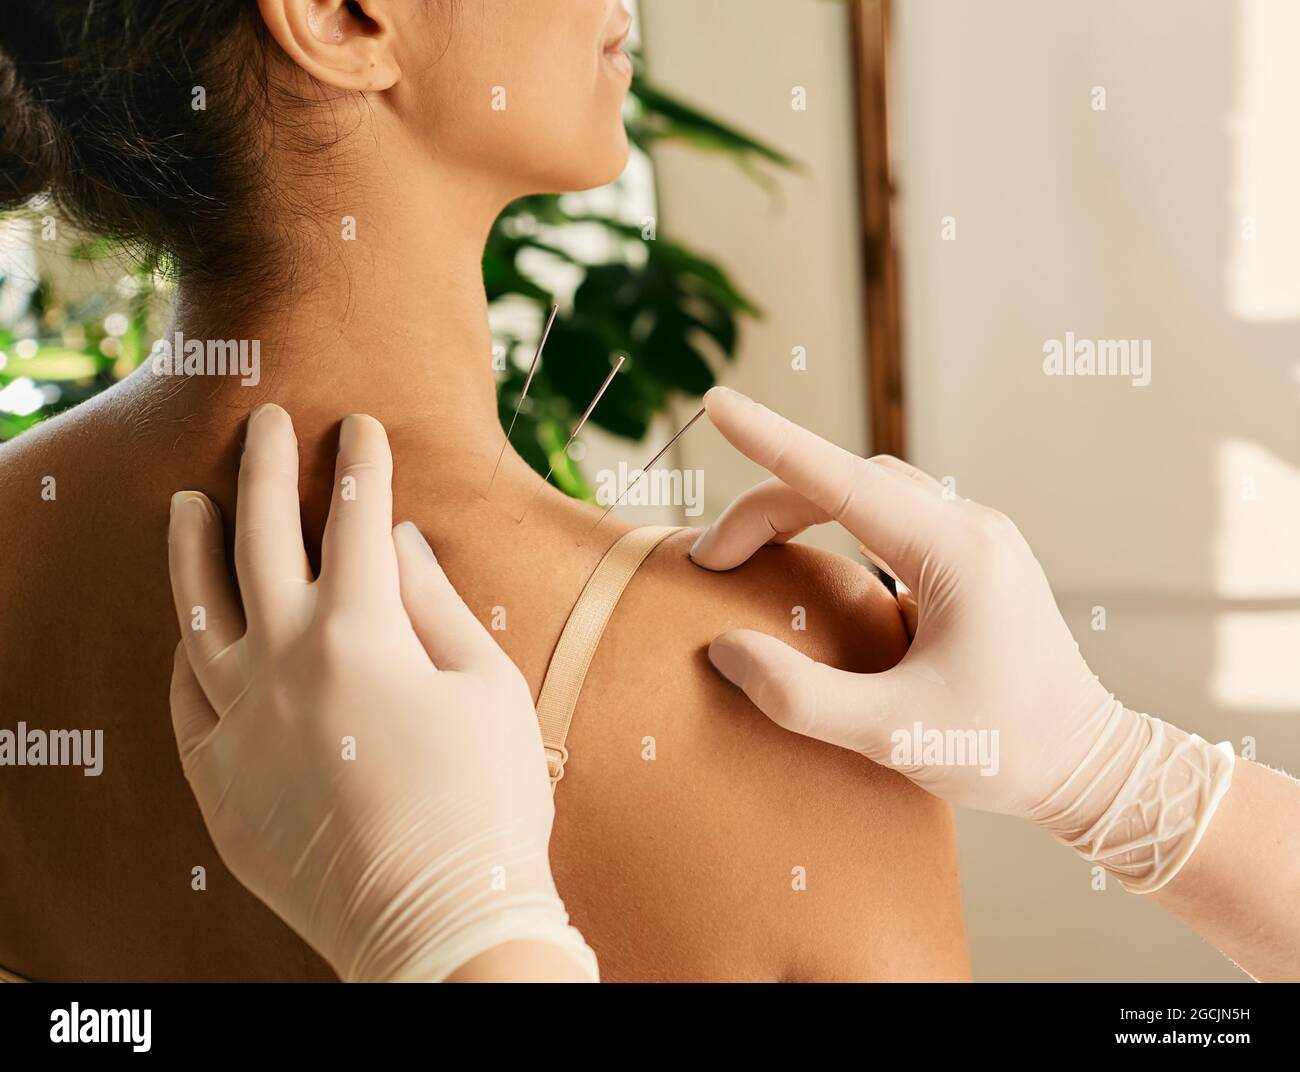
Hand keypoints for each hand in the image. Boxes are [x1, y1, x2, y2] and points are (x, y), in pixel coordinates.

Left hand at [166, 404, 595, 980]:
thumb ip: (435, 602)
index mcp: (361, 634)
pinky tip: (189, 630)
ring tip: (186, 504)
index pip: (357, 521)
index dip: (362, 466)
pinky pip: (184, 698)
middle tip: (266, 422)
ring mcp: (239, 722)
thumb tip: (399, 540)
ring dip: (191, 547)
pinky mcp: (219, 779)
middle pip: (260, 540)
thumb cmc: (485, 800)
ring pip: (196, 612)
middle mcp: (284, 664)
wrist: (438, 917)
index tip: (360, 425)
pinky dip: (185, 653)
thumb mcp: (487, 686)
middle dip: (266, 470)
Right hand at [690, 387, 1233, 893]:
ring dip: (802, 506)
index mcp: (956, 554)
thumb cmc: (1006, 751)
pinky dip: (837, 522)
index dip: (770, 441)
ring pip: (871, 490)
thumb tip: (726, 648)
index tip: (716, 404)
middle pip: (848, 480)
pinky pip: (893, 515)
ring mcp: (978, 539)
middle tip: (713, 560)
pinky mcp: (974, 560)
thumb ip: (800, 696)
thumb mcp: (894, 736)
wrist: (1092, 766)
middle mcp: (971, 528)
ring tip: (747, 552)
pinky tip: (809, 561)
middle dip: (770, 502)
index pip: (841, 479)